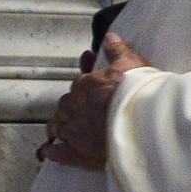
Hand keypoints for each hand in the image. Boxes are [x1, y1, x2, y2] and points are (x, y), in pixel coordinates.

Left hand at [41, 35, 151, 169]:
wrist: (141, 126)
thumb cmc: (136, 95)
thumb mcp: (131, 64)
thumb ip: (117, 50)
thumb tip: (110, 38)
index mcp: (84, 85)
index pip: (79, 83)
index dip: (86, 85)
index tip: (91, 87)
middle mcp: (72, 107)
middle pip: (66, 106)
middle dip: (73, 108)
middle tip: (84, 111)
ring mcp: (72, 131)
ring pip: (58, 127)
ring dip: (60, 127)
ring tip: (61, 131)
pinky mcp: (76, 153)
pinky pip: (58, 153)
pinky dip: (53, 152)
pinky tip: (49, 152)